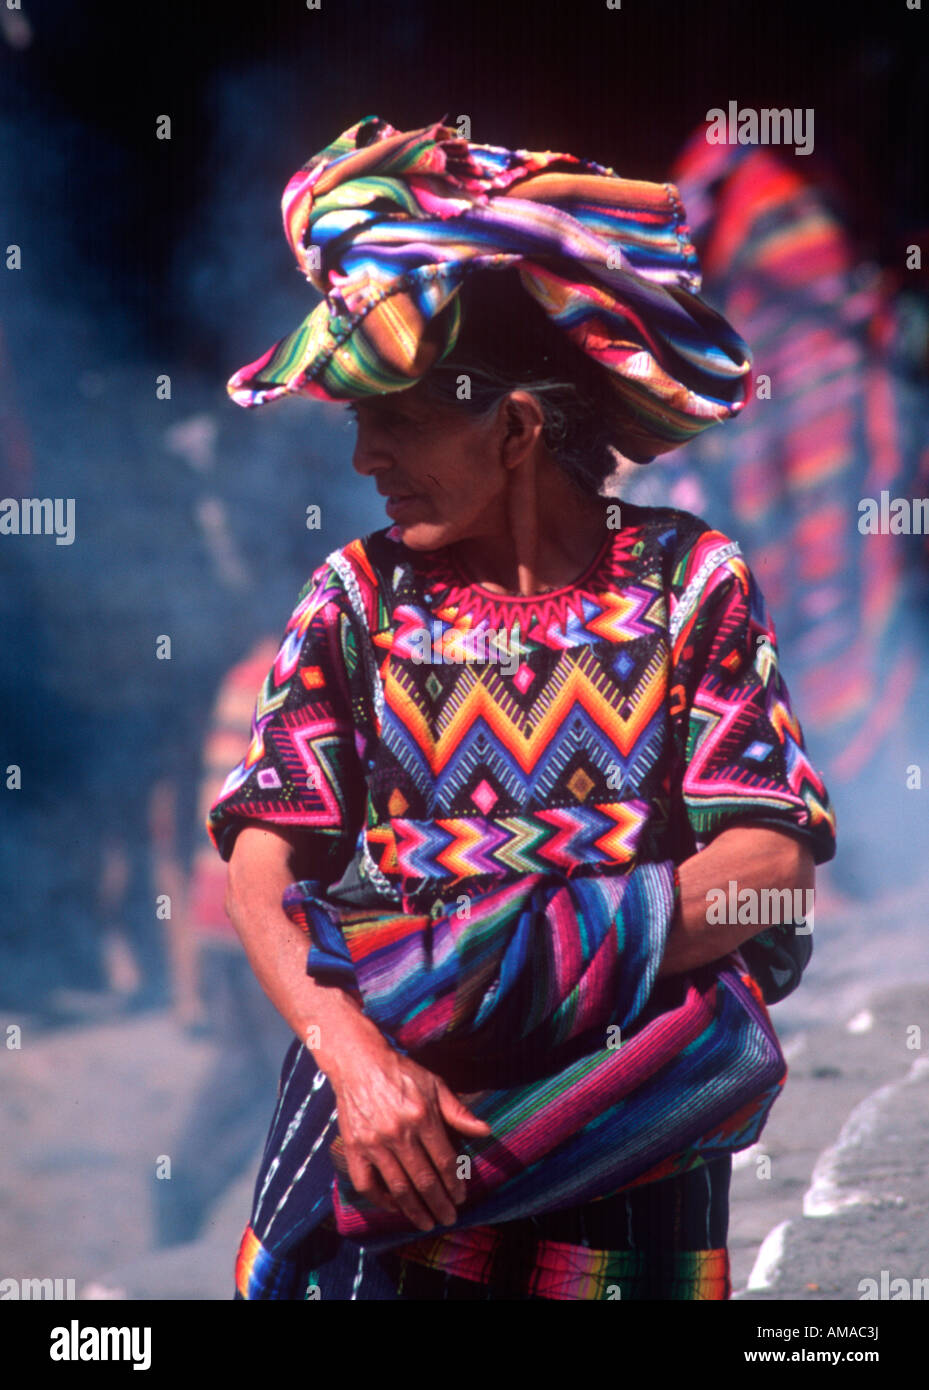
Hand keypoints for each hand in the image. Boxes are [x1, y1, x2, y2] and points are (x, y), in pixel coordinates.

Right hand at [327, 1035, 492, 1232]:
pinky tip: (394, 1206)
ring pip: (398, 1187)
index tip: (461, 1198)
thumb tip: (485, 1130)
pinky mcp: (354, 1147)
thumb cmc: (401, 1073)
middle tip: (449, 1219)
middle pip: (424, 1180)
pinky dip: (380, 1199)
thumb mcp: (434, 1084)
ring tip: (426, 1222)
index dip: (455, 1184)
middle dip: (439, 1204)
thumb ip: (457, 1111)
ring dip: (414, 1210)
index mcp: (422, 1117)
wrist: (359, 1062)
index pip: (444, 1161)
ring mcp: (374, 1143)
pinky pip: (366, 1183)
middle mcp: (399, 1133)